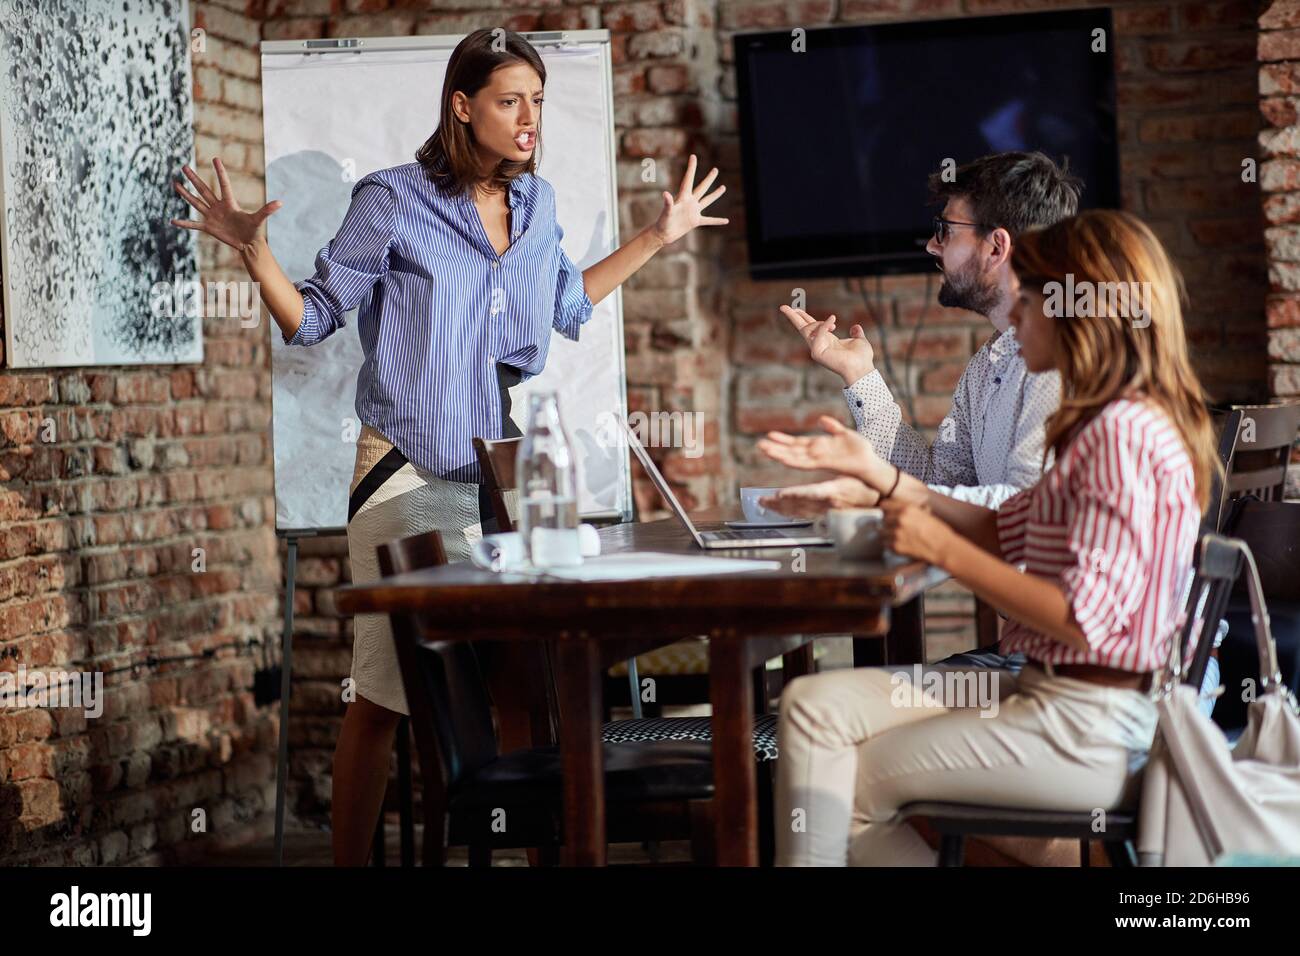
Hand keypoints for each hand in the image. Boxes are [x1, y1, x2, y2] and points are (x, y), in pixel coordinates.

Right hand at [171, 157, 281, 253]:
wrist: (247, 243)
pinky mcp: (208, 227)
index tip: (215, 158)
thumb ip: (267, 210)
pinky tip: (173, 221)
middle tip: (184, 167)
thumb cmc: (253, 230)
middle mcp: (218, 206)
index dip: (220, 172)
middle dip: (194, 179)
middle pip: (203, 190)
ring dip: (185, 194)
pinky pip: (194, 224)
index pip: (223, 184)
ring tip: (175, 184)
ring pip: (196, 202)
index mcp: (229, 202)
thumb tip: (281, 203)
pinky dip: (184, 223)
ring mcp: (212, 216)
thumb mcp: (259, 219)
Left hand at [651, 154, 728, 245]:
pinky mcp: (695, 221)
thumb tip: (665, 193)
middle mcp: (690, 202)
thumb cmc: (662, 222)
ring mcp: (693, 211)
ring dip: (715, 194)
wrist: (663, 234)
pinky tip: (726, 221)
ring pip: (707, 200)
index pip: (688, 179)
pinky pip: (709, 220)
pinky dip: (717, 221)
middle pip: (702, 188)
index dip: (691, 168)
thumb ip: (667, 203)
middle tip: (716, 169)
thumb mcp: (666, 212)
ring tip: (723, 187)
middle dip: (709, 179)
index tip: (693, 156)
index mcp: (683, 197)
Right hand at [757, 415, 883, 484]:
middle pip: (791, 450)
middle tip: (759, 445)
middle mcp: (816, 453)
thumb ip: (832, 427)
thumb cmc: (859, 450)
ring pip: (794, 456)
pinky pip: (806, 462)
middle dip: (775, 448)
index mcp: (819, 446)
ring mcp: (819, 459)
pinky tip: (783, 458)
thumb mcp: (844, 433)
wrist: (870, 462)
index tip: (770, 435)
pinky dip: (793, 460)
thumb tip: (821, 419)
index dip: (784, 440)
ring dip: (779, 453)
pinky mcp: (825, 463)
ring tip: (764, 449)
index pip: (797, 443)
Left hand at [759, 476, 879, 518]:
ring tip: (764, 503)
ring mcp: (825, 512)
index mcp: (834, 491)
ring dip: (780, 508)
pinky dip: (789, 512)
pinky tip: (779, 509)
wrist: (877, 503)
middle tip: (763, 499)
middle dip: (779, 503)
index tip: (781, 493)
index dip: (795, 494)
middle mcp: (827, 504)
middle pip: (799, 505)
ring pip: (798, 511)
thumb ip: (838, 464)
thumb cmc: (866, 484)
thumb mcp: (852, 472)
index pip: (812, 493)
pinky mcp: (825, 515)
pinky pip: (803, 514)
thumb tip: (824, 460)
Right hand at [780, 306, 874, 384]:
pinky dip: (825, 325)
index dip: (803, 317)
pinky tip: (833, 320)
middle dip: (793, 316)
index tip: (797, 308)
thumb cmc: (862, 358)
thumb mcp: (859, 340)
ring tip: (834, 323)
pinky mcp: (817, 353)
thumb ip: (856, 334)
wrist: (862, 368)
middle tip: (783, 306)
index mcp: (826, 341)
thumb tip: (855, 327)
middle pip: (802, 328)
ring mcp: (816, 349)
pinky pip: (819, 333)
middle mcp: (819, 345)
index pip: (811, 327)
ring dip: (820, 323)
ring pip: (809, 328)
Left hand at [880, 498, 952, 566]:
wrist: (944, 548)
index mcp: (907, 508)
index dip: (886, 510)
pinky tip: (900, 544)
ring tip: (899, 537)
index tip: (887, 513)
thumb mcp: (925, 513)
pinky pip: (885, 544)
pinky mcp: (896, 546)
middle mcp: (900, 519)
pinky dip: (890, 545)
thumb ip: (909, 510)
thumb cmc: (939, 531)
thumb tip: (896, 509)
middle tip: (897, 528)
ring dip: (888, 534)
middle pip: (883, 519)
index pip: (884, 505)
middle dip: (888, 523)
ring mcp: (896, 533)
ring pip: (882, 531)